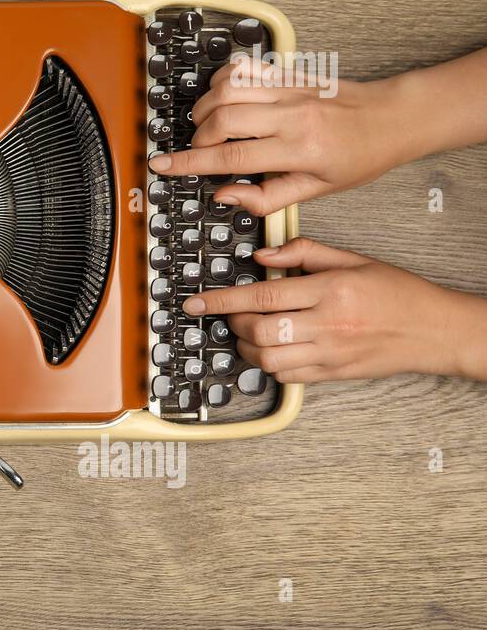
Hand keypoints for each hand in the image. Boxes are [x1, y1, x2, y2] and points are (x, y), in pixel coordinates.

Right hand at [147, 59, 421, 216]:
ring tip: (207, 125)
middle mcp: (293, 114)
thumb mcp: (318, 190)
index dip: (190, 163)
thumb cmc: (360, 157)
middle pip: (223, 118)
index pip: (232, 157)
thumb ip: (267, 197)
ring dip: (206, 108)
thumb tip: (225, 195)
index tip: (163, 165)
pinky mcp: (290, 73)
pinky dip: (222, 81)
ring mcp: (291, 89)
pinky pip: (244, 68)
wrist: (392, 118)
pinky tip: (222, 97)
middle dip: (198, 137)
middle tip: (198, 152)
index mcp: (300, 150)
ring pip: (228, 88)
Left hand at [182, 238, 486, 382]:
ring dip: (245, 347)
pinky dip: (268, 365)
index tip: (195, 301)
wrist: (434, 330)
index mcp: (331, 291)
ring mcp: (331, 354)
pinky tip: (270, 349)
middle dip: (230, 323)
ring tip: (244, 332)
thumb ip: (304, 252)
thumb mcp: (352, 259)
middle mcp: (329, 325)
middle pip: (259, 331)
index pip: (262, 297)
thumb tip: (261, 256)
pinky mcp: (333, 374)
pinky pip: (287, 376)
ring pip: (268, 359)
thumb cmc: (395, 292)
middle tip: (224, 313)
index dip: (221, 299)